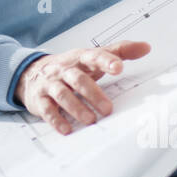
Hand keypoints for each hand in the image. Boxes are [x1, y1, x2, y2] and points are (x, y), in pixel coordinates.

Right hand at [13, 41, 152, 134]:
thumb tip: (146, 47)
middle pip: (78, 78)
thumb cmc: (69, 67)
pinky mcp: (40, 99)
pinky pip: (47, 109)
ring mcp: (50, 84)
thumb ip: (118, 52)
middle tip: (108, 108)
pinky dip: (56, 119)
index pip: (93, 56)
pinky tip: (67, 129)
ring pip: (62, 94)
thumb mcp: (91, 57)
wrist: (30, 73)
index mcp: (80, 58)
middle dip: (93, 93)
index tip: (118, 67)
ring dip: (76, 108)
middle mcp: (64, 70)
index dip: (106, 61)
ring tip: (91, 120)